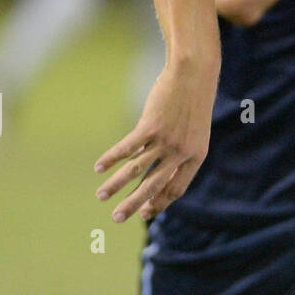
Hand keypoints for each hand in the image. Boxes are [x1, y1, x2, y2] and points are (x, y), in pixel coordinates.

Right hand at [94, 60, 215, 221]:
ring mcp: (166, 140)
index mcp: (196, 156)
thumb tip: (157, 174)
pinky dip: (111, 159)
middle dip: (134, 204)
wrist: (194, 74)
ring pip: (135, 170)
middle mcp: (181, 152)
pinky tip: (99, 167)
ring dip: (115, 185)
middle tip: (117, 219)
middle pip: (154, 187)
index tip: (144, 213)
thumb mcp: (194, 132)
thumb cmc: (193, 103)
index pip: (176, 189)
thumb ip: (180, 154)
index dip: (159, 203)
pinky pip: (127, 148)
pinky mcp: (150, 127)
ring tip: (101, 196)